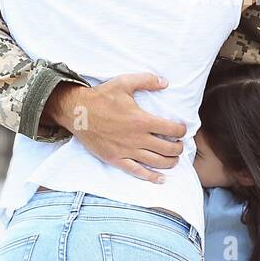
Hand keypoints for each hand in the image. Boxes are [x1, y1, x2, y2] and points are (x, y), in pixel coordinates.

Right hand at [45, 74, 185, 182]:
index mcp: (142, 120)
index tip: (182, 129)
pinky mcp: (116, 159)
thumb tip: (166, 82)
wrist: (78, 112)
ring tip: (174, 159)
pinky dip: (151, 177)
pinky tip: (161, 179)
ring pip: (156, 162)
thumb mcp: (125, 82)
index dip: (181, 130)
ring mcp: (127, 151)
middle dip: (178, 148)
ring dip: (170, 162)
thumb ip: (147, 80)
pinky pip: (137, 171)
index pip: (171, 129)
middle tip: (179, 145)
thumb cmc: (101, 97)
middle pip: (167, 148)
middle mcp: (137, 138)